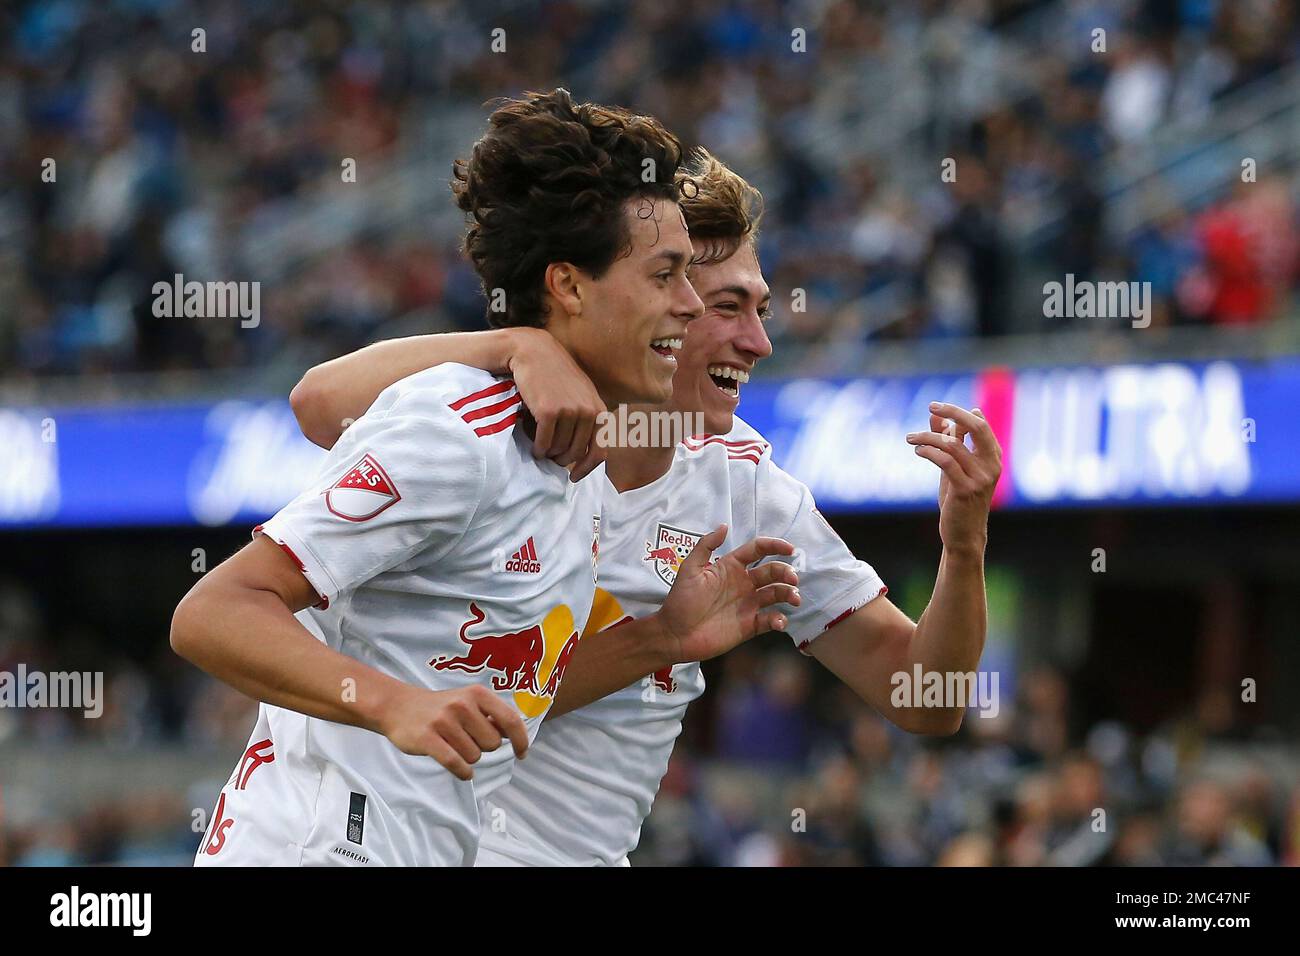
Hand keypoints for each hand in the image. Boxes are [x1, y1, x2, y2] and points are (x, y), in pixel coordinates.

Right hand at [378, 684, 529, 780]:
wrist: (399, 706)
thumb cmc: (441, 707)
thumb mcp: (468, 701)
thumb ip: (492, 716)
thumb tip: (516, 735)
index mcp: (477, 694)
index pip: (510, 719)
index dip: (521, 739)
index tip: (522, 754)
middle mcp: (462, 705)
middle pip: (492, 744)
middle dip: (483, 747)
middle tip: (466, 739)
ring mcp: (444, 721)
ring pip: (474, 757)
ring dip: (468, 758)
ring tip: (453, 745)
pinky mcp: (427, 739)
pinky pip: (455, 764)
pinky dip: (463, 772)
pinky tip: (462, 771)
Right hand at [506, 327, 606, 480]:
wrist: (533, 352)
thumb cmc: (554, 376)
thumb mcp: (579, 394)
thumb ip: (586, 419)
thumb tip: (584, 454)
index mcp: (598, 409)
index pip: (600, 450)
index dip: (587, 468)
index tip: (574, 478)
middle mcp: (588, 411)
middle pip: (575, 454)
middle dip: (560, 460)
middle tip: (549, 456)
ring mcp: (569, 411)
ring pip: (558, 450)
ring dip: (547, 452)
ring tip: (539, 443)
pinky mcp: (549, 411)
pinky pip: (544, 444)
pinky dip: (537, 449)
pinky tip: (533, 444)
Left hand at [656, 525, 800, 664]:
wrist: (675, 634)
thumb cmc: (681, 600)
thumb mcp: (689, 569)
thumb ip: (706, 546)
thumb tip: (725, 525)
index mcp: (731, 567)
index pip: (757, 550)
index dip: (774, 546)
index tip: (790, 549)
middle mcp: (743, 583)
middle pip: (772, 572)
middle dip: (785, 572)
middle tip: (792, 578)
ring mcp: (748, 604)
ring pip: (776, 594)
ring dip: (788, 593)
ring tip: (794, 598)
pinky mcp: (749, 625)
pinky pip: (770, 620)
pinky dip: (779, 620)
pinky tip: (777, 621)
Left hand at [906, 402, 1002, 555]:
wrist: (963, 534)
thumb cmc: (959, 499)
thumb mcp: (955, 467)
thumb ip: (949, 442)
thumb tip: (938, 417)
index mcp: (993, 457)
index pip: (980, 425)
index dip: (960, 412)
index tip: (938, 407)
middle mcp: (992, 465)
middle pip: (977, 427)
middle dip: (953, 412)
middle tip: (932, 406)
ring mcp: (981, 478)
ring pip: (953, 445)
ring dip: (928, 437)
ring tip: (910, 438)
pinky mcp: (965, 490)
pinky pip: (945, 462)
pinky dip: (929, 452)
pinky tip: (918, 451)